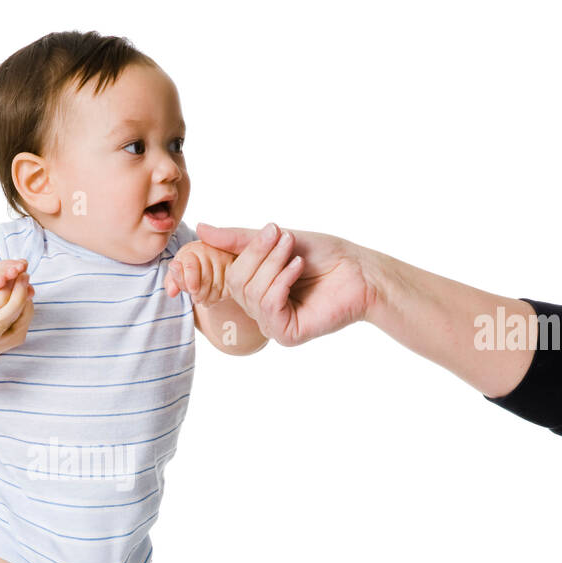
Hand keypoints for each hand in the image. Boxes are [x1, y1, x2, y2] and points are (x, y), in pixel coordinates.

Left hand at [164, 241, 237, 305]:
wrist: (212, 258)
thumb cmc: (192, 267)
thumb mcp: (179, 272)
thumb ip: (172, 282)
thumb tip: (172, 292)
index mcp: (193, 249)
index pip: (190, 267)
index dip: (189, 283)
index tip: (191, 291)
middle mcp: (211, 250)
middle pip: (205, 280)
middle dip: (198, 295)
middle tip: (196, 298)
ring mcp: (226, 258)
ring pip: (217, 287)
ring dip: (209, 298)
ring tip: (205, 298)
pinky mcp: (235, 268)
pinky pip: (228, 288)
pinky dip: (221, 297)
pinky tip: (216, 295)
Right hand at [196, 221, 373, 345]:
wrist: (360, 271)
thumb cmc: (326, 255)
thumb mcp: (277, 240)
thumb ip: (238, 239)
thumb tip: (201, 229)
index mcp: (255, 286)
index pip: (228, 272)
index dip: (245, 249)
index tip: (272, 228)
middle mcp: (259, 307)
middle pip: (236, 282)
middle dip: (261, 255)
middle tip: (287, 238)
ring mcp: (271, 322)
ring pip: (252, 293)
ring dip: (275, 266)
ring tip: (297, 254)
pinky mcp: (285, 334)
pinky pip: (268, 306)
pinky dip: (282, 282)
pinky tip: (299, 269)